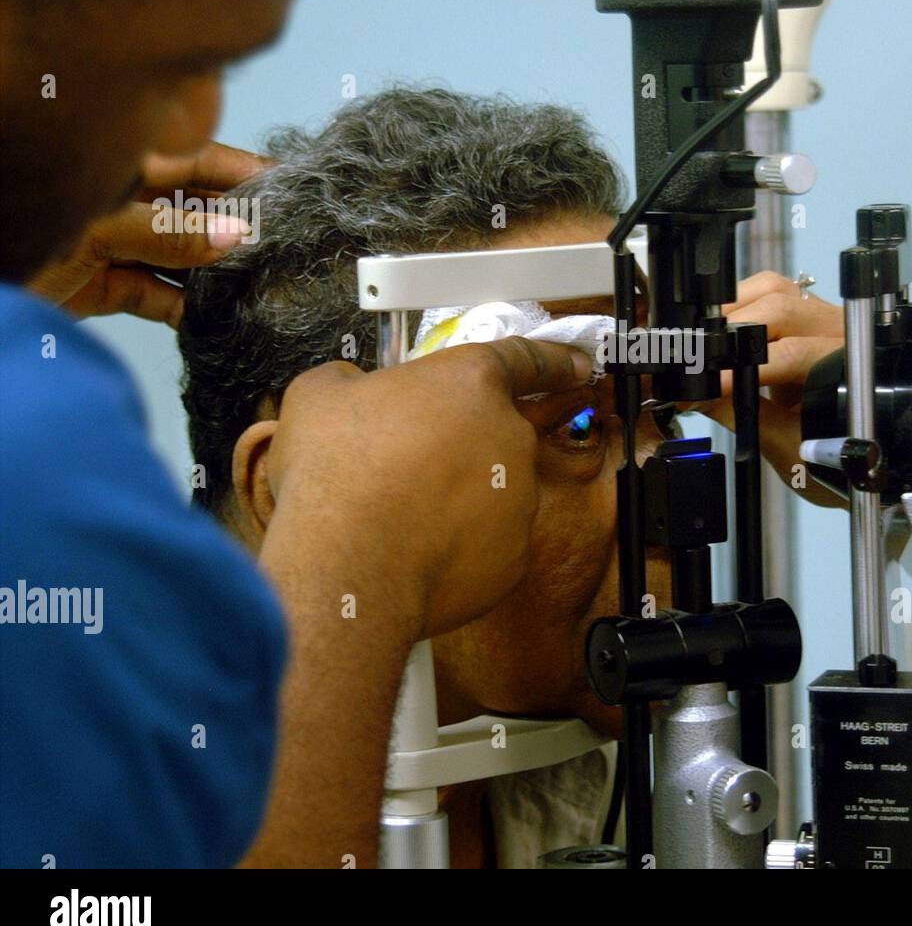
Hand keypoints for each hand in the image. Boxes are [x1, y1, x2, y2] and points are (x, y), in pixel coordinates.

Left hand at [26, 142, 265, 327]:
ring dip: (218, 275)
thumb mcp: (97, 228)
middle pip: (197, 211)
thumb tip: (238, 236)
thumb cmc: (16, 230)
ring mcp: (114, 245)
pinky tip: (219, 318)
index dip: (247, 173)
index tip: (295, 190)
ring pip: (182, 257)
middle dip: (240, 231)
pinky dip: (186, 309)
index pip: (199, 162)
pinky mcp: (105, 288)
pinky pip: (157, 296)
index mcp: (122, 166)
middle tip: (289, 249)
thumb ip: (168, 232)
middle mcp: (123, 201)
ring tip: (265, 287)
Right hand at [261, 337, 593, 638]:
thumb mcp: (320, 395)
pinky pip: (489, 542)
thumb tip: (352, 390)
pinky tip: (415, 548)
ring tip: (399, 512)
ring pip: (493, 491)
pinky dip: (459, 546)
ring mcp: (519, 499)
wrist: (348, 566)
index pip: (527, 359)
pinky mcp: (515, 555)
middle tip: (407, 465)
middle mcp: (509, 436)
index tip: (577, 366)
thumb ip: (352, 381)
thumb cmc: (336, 478)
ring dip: (456, 498)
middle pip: (495, 433)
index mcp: (471, 383)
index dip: (554, 361)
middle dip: (459, 447)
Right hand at [702, 271, 845, 507]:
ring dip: (736, 308)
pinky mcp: (807, 314)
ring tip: (708, 338)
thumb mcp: (787, 446)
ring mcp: (824, 317)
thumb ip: (741, 415)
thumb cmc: (833, 457)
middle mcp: (839, 332)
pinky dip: (743, 302)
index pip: (790, 354)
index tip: (709, 385)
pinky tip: (723, 327)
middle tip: (699, 359)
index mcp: (843, 366)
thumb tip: (696, 394)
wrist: (858, 454)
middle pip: (780, 308)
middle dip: (734, 330)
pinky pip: (773, 290)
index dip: (743, 367)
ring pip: (775, 289)